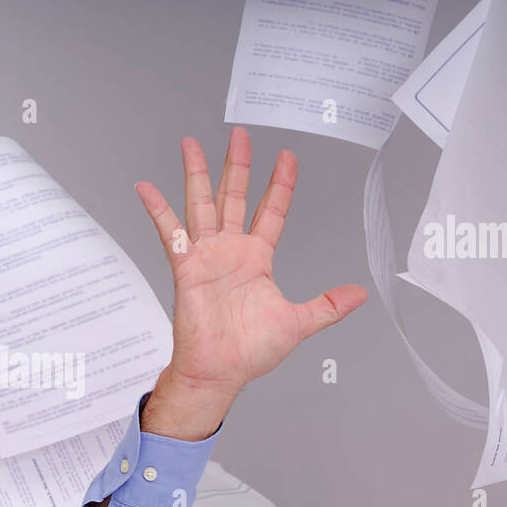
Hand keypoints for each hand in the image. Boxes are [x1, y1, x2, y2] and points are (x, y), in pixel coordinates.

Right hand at [135, 127, 366, 439]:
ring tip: (191, 144)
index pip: (272, 211)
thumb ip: (327, 306)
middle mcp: (230, 251)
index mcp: (256, 259)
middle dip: (237, 165)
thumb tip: (359, 294)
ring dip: (196, 173)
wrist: (220, 371)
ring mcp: (206, 256)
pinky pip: (170, 232)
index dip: (280, 184)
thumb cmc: (250, 351)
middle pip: (234, 196)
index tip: (287, 158)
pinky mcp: (185, 267)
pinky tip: (146, 187)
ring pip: (201, 204)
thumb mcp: (298, 323)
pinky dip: (157, 209)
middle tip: (240, 136)